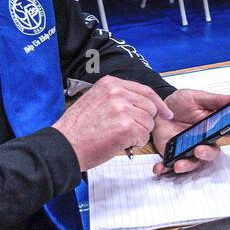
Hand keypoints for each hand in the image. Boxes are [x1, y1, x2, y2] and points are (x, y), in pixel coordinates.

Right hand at [53, 76, 172, 170]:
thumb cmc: (77, 129)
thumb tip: (141, 103)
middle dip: (144, 122)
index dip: (158, 103)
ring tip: (118, 136)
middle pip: (150, 107)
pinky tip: (119, 143)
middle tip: (128, 131)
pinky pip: (143, 136)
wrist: (63, 145)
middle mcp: (117, 93)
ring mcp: (122, 109)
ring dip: (138, 134)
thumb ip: (117, 98)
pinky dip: (135, 143)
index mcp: (110, 84)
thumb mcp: (95, 100)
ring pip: (148, 123)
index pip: (145, 90)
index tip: (166, 113)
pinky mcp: (126, 127)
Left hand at [150, 89, 229, 175]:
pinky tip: (159, 168)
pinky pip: (170, 165)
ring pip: (193, 163)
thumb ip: (215, 100)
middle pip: (211, 152)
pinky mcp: (173, 154)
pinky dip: (165, 168)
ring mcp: (188, 150)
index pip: (227, 131)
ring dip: (187, 165)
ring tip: (179, 164)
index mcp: (211, 127)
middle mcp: (202, 141)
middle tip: (199, 150)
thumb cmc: (180, 104)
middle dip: (207, 154)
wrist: (159, 109)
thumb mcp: (197, 98)